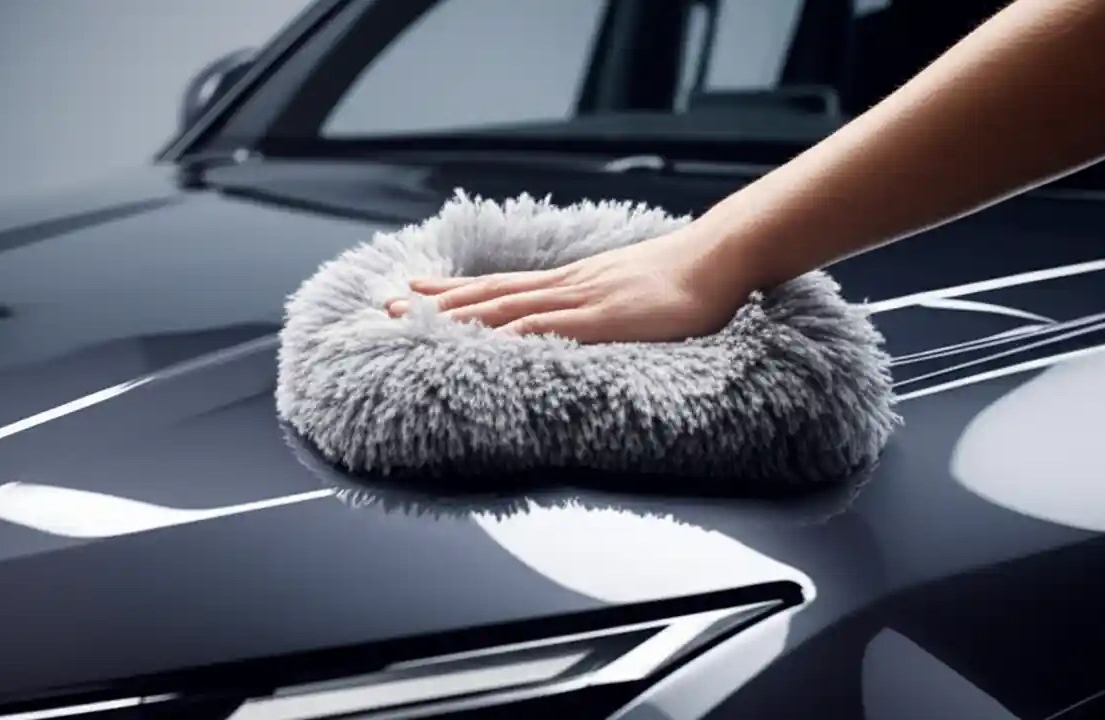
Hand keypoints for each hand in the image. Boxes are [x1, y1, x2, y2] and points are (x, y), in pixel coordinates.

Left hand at [386, 227, 754, 343]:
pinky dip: (506, 336)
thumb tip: (582, 321)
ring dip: (454, 316)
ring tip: (409, 320)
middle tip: (385, 308)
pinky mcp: (603, 319)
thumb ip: (601, 305)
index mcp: (571, 281)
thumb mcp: (630, 288)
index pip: (499, 286)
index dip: (453, 290)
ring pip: (504, 308)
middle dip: (434, 303)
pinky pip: (546, 328)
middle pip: (488, 294)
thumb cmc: (685, 276)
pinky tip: (476, 344)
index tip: (413, 291)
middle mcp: (566, 286)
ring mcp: (582, 300)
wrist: (720, 256)